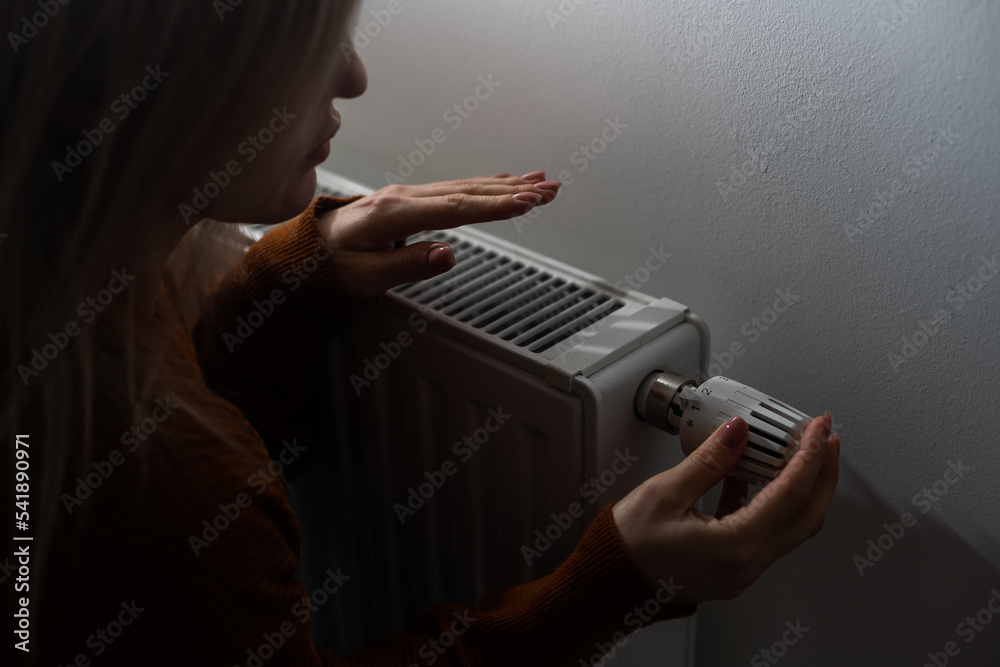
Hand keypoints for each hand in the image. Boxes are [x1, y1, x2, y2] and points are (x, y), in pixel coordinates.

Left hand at [315, 171, 560, 297]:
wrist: (307, 248)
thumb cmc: (330, 266)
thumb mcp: (363, 276)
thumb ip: (406, 265)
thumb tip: (447, 255)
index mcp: (393, 213)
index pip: (455, 208)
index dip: (494, 207)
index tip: (526, 204)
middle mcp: (404, 197)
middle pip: (468, 191)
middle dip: (513, 191)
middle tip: (550, 190)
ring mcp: (409, 195)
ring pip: (467, 186)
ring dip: (507, 185)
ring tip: (542, 184)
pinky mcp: (412, 200)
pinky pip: (456, 188)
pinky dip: (486, 185)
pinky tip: (506, 181)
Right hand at [612, 412, 839, 606]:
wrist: (608, 583)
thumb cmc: (628, 548)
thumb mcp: (665, 493)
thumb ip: (708, 461)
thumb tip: (737, 432)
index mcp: (735, 546)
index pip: (790, 494)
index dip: (809, 456)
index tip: (816, 428)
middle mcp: (746, 564)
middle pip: (805, 516)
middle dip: (821, 474)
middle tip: (824, 439)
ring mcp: (741, 570)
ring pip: (790, 527)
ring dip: (801, 489)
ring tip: (797, 454)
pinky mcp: (731, 568)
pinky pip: (765, 533)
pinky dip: (769, 504)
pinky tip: (752, 478)